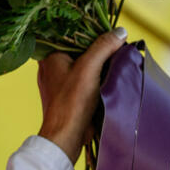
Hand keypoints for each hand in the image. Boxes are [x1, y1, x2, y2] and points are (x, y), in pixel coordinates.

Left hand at [36, 28, 127, 161]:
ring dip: (99, 64)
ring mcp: (58, 82)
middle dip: (98, 49)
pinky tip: (109, 77)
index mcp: (49, 56)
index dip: (91, 31)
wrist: (65, 137)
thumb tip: (120, 31)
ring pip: (82, 65)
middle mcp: (51, 67)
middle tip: (117, 46)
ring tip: (116, 60)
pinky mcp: (67, 95)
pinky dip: (96, 78)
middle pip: (79, 50)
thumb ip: (103, 47)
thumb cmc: (71, 102)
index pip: (71, 34)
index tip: (109, 33)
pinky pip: (83, 79)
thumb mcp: (89, 68)